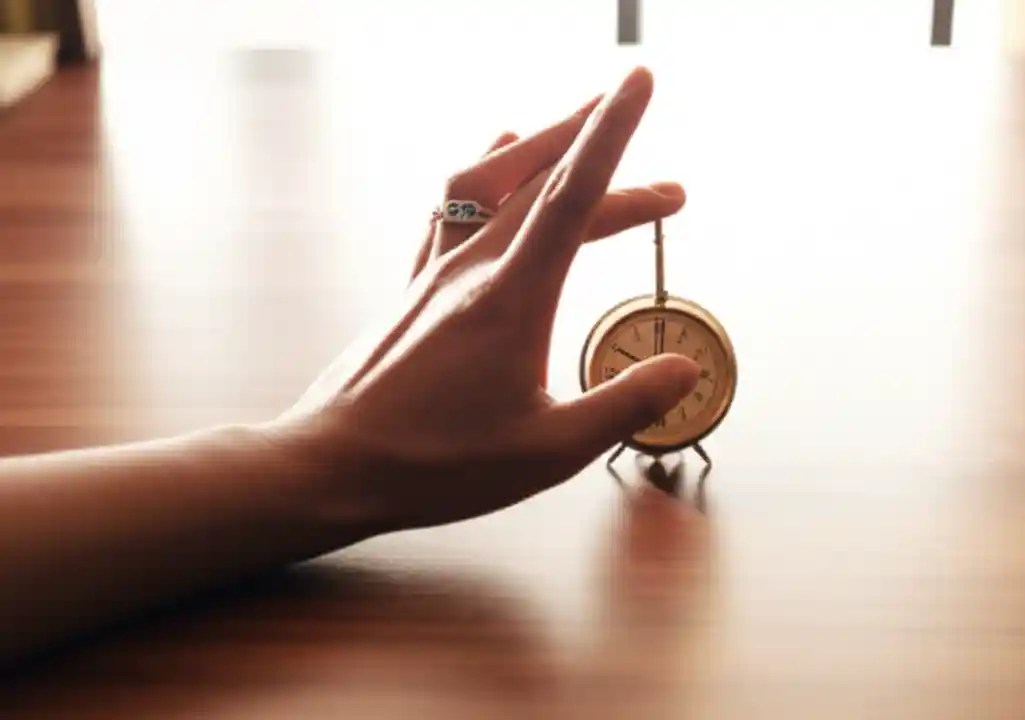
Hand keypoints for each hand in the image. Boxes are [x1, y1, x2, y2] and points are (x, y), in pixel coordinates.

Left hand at [267, 67, 699, 532]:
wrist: (335, 465)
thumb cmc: (437, 463)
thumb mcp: (549, 451)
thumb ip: (622, 405)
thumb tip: (684, 368)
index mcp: (512, 297)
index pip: (575, 194)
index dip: (613, 133)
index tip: (638, 83)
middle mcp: (473, 268)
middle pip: (548, 186)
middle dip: (610, 167)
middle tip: (668, 189)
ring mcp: (438, 273)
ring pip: (494, 182)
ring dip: (542, 150)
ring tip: (577, 129)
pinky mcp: (417, 289)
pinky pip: (451, 208)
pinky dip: (485, 174)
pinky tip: (492, 163)